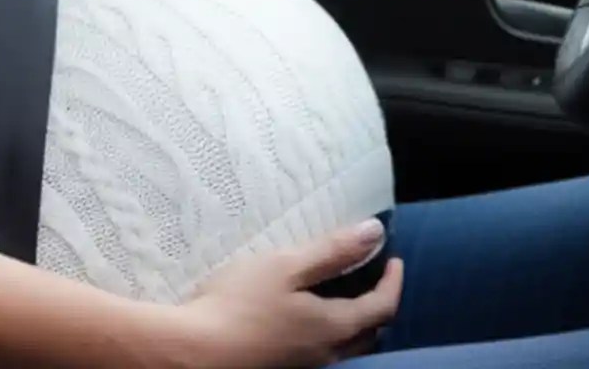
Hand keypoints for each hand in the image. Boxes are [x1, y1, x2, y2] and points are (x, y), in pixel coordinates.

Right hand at [176, 219, 403, 368]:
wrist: (195, 350)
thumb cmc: (240, 303)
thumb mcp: (286, 266)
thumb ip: (331, 251)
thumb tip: (374, 232)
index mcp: (334, 326)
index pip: (382, 306)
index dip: (393, 282)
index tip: (393, 259)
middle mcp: (326, 352)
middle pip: (369, 333)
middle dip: (378, 306)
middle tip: (372, 279)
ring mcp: (303, 363)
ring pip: (345, 345)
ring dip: (354, 321)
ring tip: (341, 294)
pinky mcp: (281, 365)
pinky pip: (320, 350)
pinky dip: (328, 331)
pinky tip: (304, 314)